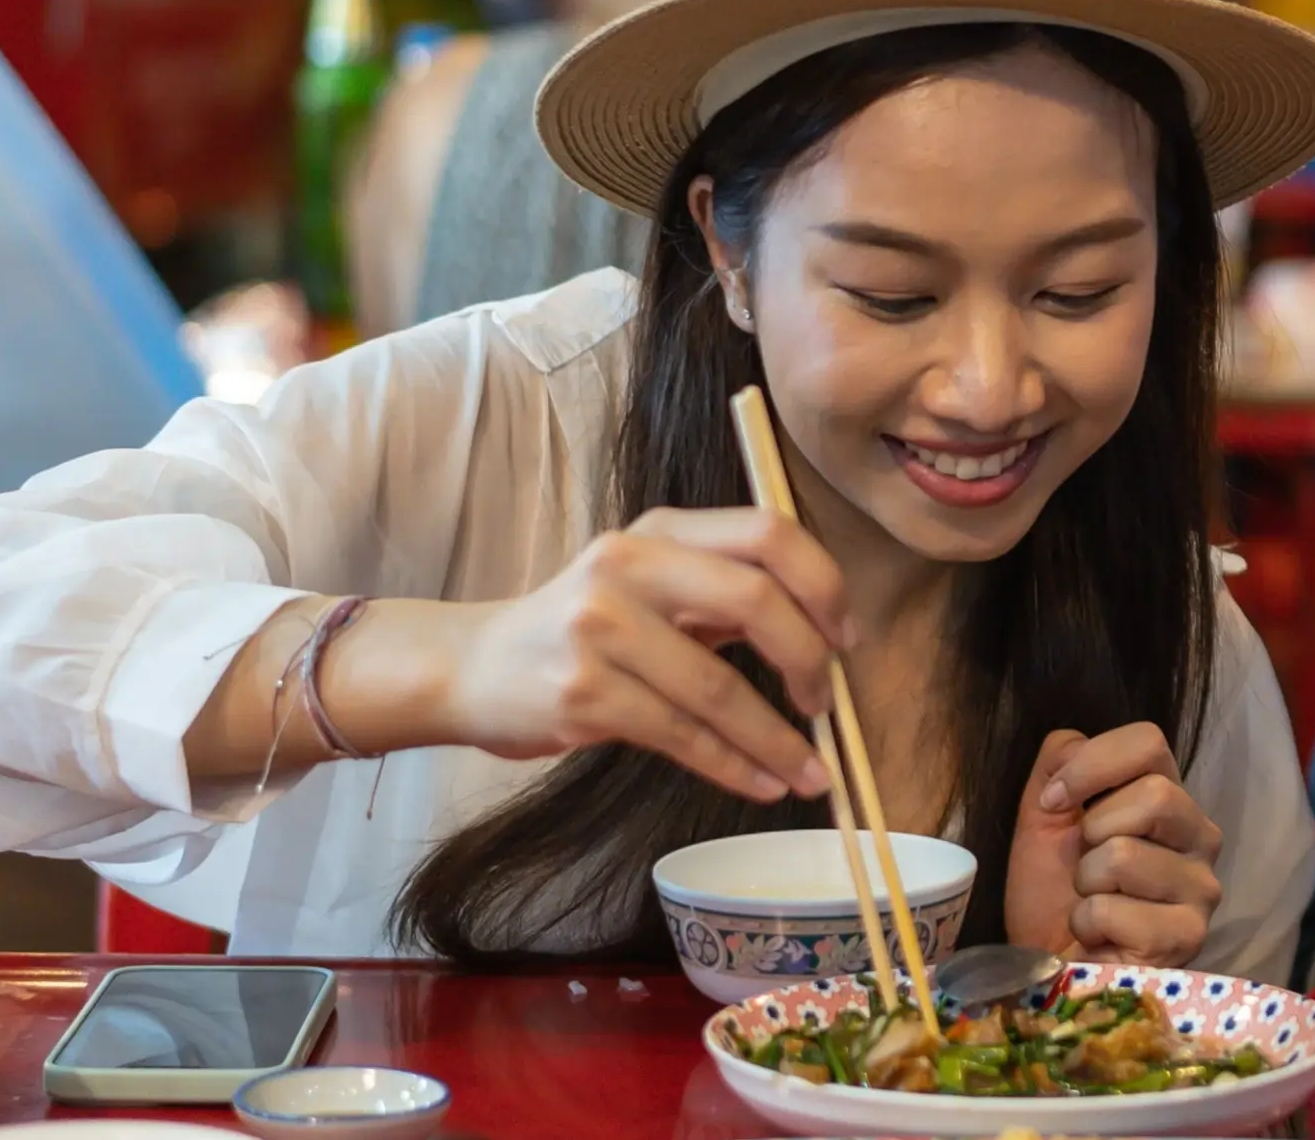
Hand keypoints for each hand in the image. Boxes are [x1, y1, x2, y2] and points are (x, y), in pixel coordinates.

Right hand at [440, 507, 848, 802]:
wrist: (469, 668)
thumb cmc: (580, 630)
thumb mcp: (646, 585)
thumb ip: (721, 595)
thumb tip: (822, 640)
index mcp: (661, 530)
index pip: (767, 533)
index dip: (823, 585)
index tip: (845, 637)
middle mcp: (629, 565)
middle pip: (755, 601)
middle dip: (809, 662)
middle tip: (827, 704)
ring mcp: (598, 628)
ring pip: (719, 688)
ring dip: (778, 740)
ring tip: (811, 773)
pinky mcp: (581, 694)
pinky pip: (682, 736)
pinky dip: (734, 765)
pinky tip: (762, 783)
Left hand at [1007, 724, 1223, 965]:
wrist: (1045, 964)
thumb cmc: (1051, 892)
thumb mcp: (1043, 814)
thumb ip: (1060, 762)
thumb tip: (1077, 750)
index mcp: (1170, 799)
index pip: (1150, 742)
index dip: (1092, 764)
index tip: (1055, 802)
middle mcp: (1200, 838)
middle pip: (1155, 795)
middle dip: (1093, 831)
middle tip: (1083, 865)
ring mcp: (1201, 890)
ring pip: (1126, 854)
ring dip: (1086, 884)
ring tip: (1091, 904)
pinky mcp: (1186, 937)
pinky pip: (1114, 909)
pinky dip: (1088, 922)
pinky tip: (1099, 937)